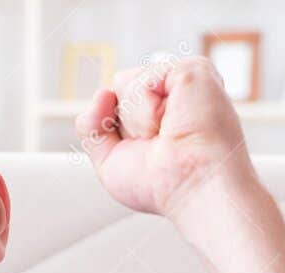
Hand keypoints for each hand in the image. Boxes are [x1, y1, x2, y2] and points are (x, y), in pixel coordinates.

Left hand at [74, 55, 256, 220]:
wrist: (192, 189)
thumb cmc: (163, 186)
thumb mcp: (109, 161)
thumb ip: (92, 126)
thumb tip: (103, 92)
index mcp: (162, 110)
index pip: (117, 99)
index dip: (120, 129)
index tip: (148, 153)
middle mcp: (174, 93)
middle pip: (119, 87)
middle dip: (126, 124)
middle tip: (160, 145)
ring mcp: (183, 81)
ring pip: (126, 83)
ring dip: (138, 121)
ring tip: (169, 136)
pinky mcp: (193, 71)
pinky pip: (144, 81)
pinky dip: (150, 110)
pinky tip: (175, 124)